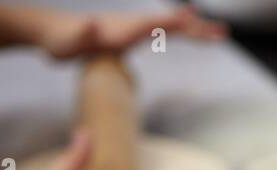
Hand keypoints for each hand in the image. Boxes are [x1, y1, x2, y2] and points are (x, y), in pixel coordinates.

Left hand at [34, 6, 224, 58]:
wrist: (53, 32)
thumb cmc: (61, 42)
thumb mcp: (69, 42)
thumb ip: (82, 34)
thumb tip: (91, 24)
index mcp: (123, 28)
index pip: (154, 24)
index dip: (173, 23)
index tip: (194, 21)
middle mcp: (133, 24)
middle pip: (170, 25)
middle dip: (196, 30)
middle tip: (222, 33)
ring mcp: (134, 28)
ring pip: (171, 28)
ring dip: (196, 31)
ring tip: (219, 34)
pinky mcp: (133, 35)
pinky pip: (164, 33)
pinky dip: (182, 32)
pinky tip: (191, 30)